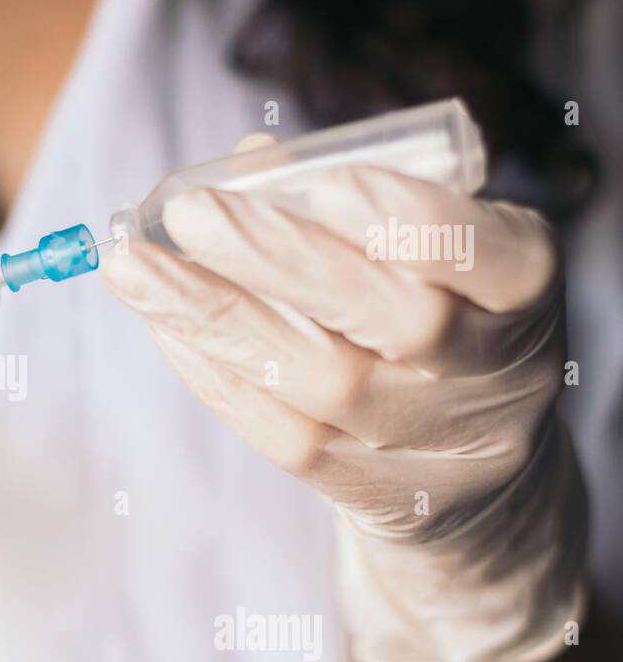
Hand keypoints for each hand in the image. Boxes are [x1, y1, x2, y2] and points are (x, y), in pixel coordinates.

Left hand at [104, 137, 587, 661]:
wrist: (478, 471)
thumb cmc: (433, 319)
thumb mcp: (423, 254)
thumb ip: (344, 204)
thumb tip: (240, 163)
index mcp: (526, 284)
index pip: (488, 252)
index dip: (411, 220)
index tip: (324, 182)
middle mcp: (503, 371)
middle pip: (397, 320)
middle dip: (280, 259)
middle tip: (188, 214)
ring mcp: (448, 447)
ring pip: (326, 384)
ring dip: (217, 318)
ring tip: (134, 270)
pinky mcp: (387, 498)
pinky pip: (290, 439)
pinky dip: (219, 378)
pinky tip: (167, 330)